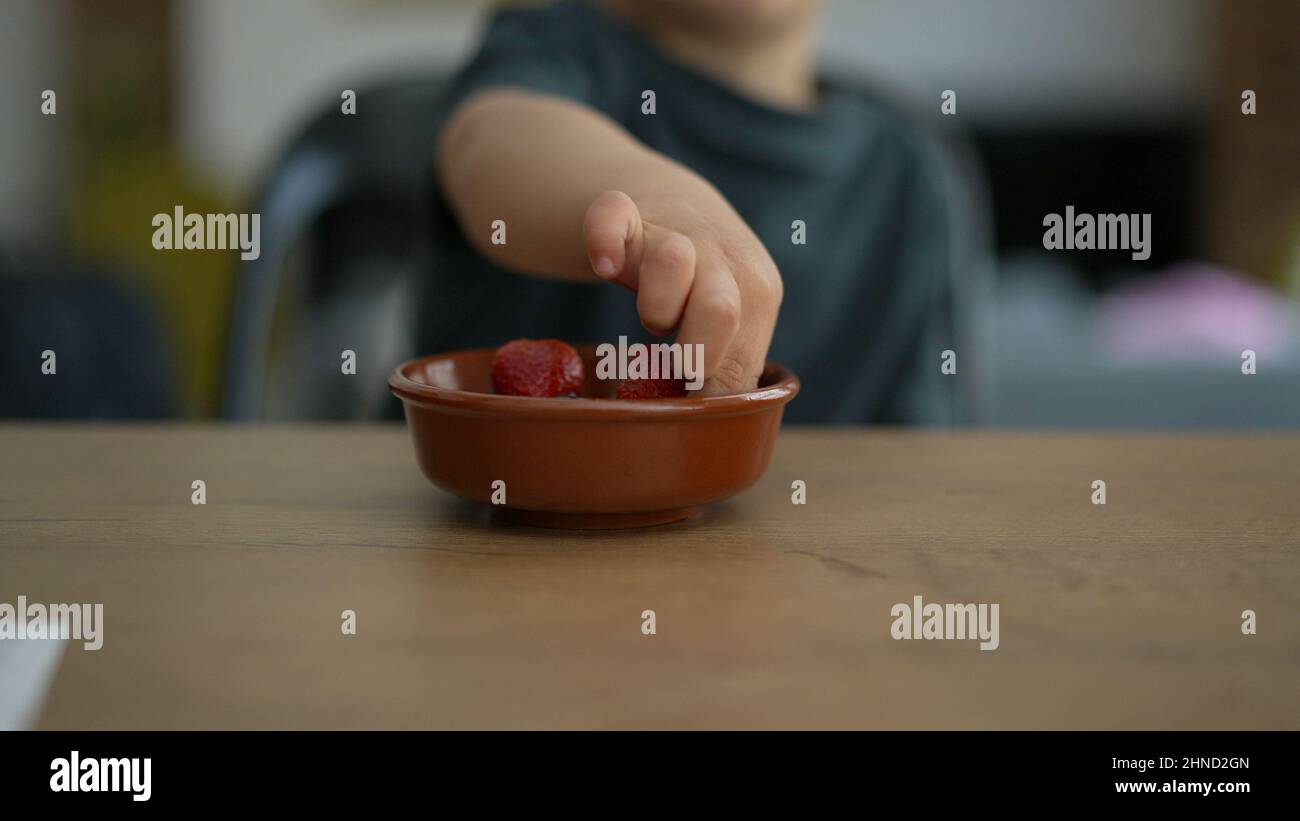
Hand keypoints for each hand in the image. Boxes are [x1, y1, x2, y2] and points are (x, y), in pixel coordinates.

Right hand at [581, 188, 782, 395]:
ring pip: (673, 262)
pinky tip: (603, 265)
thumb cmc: (697, 277)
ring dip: (655, 305)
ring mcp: (672, 228)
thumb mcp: (729, 317)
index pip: (744, 358)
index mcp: (757, 289)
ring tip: (651, 318)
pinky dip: (604, 242)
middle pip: (722, 310)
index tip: (690, 415)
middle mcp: (722, 255)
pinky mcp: (622, 209)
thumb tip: (713, 431)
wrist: (664, 195)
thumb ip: (728, 364)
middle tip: (677, 367)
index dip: (712, 396)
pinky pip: (611, 218)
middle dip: (696, 353)